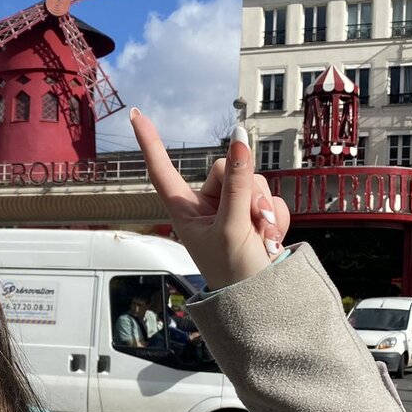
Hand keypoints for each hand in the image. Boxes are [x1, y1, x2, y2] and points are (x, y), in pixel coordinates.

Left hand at [130, 109, 290, 289]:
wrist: (262, 298)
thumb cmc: (234, 271)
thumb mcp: (232, 226)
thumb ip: (236, 183)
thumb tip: (239, 140)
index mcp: (185, 209)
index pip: (162, 169)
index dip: (150, 141)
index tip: (135, 113)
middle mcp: (206, 204)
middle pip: (228, 167)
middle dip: (247, 190)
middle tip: (253, 220)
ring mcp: (231, 208)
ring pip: (253, 179)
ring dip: (263, 206)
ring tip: (262, 235)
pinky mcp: (255, 213)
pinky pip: (270, 196)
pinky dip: (275, 216)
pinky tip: (270, 239)